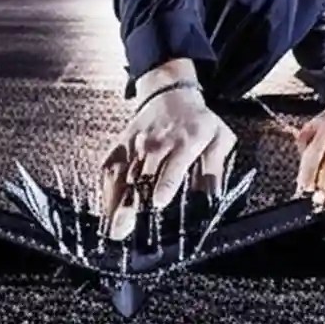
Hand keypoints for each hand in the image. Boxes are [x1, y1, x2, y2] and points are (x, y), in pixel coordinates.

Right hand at [99, 84, 236, 240]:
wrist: (171, 94)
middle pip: (141, 176)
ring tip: (113, 229)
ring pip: (122, 175)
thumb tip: (213, 198)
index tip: (157, 202)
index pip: (173, 165)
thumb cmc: (199, 122)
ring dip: (116, 201)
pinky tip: (105, 212)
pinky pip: (109, 169)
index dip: (165, 183)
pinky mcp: (121, 146)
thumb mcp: (219, 138)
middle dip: (133, 201)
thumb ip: (216, 168)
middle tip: (125, 228)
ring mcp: (135, 145)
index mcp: (186, 142)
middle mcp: (157, 144)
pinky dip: (106, 190)